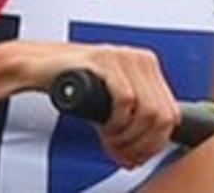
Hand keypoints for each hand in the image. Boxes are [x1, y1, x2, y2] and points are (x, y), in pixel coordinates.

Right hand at [20, 42, 179, 168]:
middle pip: (162, 115)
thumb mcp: (111, 103)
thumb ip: (130, 123)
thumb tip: (140, 154)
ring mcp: (123, 57)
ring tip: (111, 139)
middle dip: (141, 144)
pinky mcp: (104, 60)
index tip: (137, 156)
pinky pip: (125, 98)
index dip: (155, 143)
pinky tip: (105, 126)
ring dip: (129, 135)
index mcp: (148, 68)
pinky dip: (118, 121)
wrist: (41, 67)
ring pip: (147, 110)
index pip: (172, 114)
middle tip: (120, 151)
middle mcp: (140, 59)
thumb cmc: (74, 82)